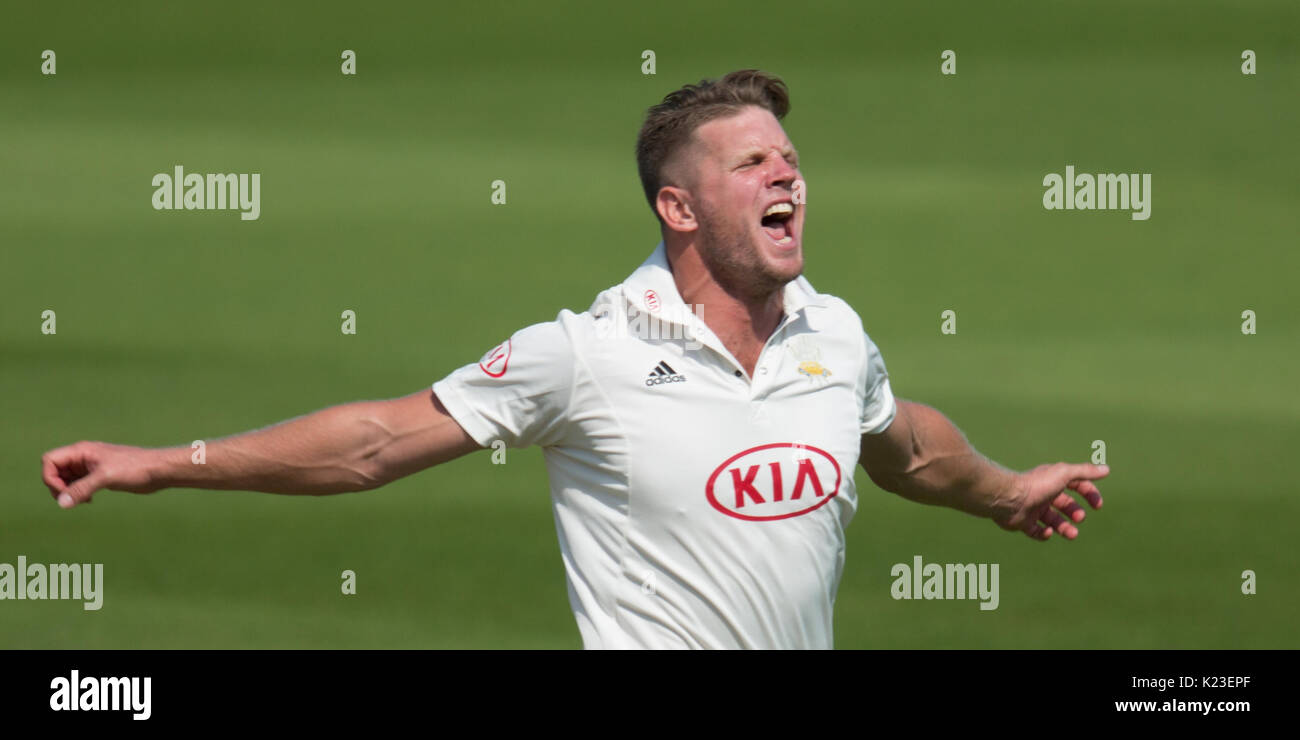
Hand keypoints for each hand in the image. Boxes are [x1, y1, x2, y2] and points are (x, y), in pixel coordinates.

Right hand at [41, 441, 160, 508]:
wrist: (158, 470)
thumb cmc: (135, 468)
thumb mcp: (105, 477)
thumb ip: (82, 489)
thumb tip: (62, 503)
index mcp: (81, 450)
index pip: (50, 460)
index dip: (50, 477)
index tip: (64, 492)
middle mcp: (83, 457)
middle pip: (55, 470)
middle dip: (58, 486)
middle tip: (71, 499)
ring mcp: (91, 466)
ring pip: (66, 479)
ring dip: (68, 491)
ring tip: (83, 500)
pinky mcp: (99, 476)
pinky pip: (78, 484)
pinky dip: (78, 493)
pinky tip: (90, 500)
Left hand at [997, 463, 1107, 540]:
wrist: (1008, 499)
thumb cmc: (1037, 485)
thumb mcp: (1064, 474)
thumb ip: (1085, 472)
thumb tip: (1106, 469)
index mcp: (1053, 480)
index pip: (1076, 485)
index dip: (1089, 494)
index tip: (1097, 505)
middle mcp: (1043, 494)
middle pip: (1065, 505)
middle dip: (1075, 513)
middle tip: (1079, 518)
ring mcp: (1032, 508)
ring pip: (1053, 521)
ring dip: (1065, 528)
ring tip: (1072, 534)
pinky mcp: (1023, 522)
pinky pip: (1037, 532)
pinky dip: (1044, 534)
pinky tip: (1047, 531)